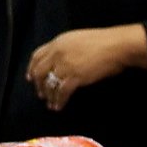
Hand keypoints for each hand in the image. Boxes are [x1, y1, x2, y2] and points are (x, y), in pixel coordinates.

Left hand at [26, 25, 146, 110]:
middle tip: (40, 94)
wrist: (117, 45)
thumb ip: (65, 49)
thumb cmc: (103, 41)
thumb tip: (60, 61)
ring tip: (50, 103)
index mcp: (58, 42)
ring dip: (48, 96)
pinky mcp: (75, 76)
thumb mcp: (77, 39)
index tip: (30, 77)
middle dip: (38, 85)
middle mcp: (57, 53)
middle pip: (39, 71)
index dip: (32, 68)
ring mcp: (65, 65)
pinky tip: (59, 106)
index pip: (37, 56)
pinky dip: (59, 101)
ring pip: (49, 84)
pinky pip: (61, 92)